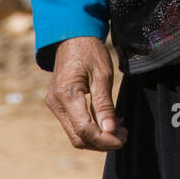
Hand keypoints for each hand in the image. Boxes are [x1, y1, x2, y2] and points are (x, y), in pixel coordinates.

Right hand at [46, 36, 127, 150]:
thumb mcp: (102, 74)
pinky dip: (91, 128)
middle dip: (102, 142)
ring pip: (75, 134)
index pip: (84, 129)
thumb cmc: (89, 51)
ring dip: (97, 137)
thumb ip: (105, 104)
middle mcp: (56, 103)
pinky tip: (109, 121)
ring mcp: (55, 104)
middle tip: (124, 136)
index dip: (104, 139)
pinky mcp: (58, 104)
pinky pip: (74, 123)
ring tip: (120, 129)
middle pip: (78, 137)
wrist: (72, 36)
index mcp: (66, 94)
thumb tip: (110, 131)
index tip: (123, 139)